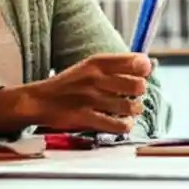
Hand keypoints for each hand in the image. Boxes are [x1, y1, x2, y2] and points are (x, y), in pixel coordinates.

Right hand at [0, 53, 151, 133]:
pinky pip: (117, 124)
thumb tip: (149, 65)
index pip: (136, 62)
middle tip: (133, 96)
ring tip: (129, 111)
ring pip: (130, 107)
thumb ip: (117, 65)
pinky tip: (122, 123)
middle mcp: (95, 78)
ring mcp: (90, 99)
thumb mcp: (90, 67)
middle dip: (139, 93)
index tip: (142, 75)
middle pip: (137, 86)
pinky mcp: (85, 117)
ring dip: (134, 111)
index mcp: (97, 62)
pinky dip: (124, 126)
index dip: (145, 70)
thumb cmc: (70, 84)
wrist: (39, 100)